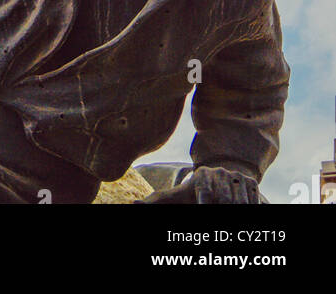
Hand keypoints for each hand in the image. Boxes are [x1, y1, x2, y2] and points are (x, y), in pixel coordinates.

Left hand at [139, 165, 260, 203]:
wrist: (215, 182)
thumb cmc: (190, 195)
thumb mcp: (173, 199)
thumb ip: (153, 203)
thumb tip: (131, 205)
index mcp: (200, 177)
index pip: (206, 199)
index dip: (205, 205)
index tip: (202, 206)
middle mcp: (219, 173)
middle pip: (226, 203)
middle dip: (222, 209)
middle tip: (216, 212)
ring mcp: (236, 176)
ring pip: (241, 204)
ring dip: (235, 209)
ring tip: (223, 207)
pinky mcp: (252, 182)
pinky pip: (254, 202)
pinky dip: (249, 207)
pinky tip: (239, 206)